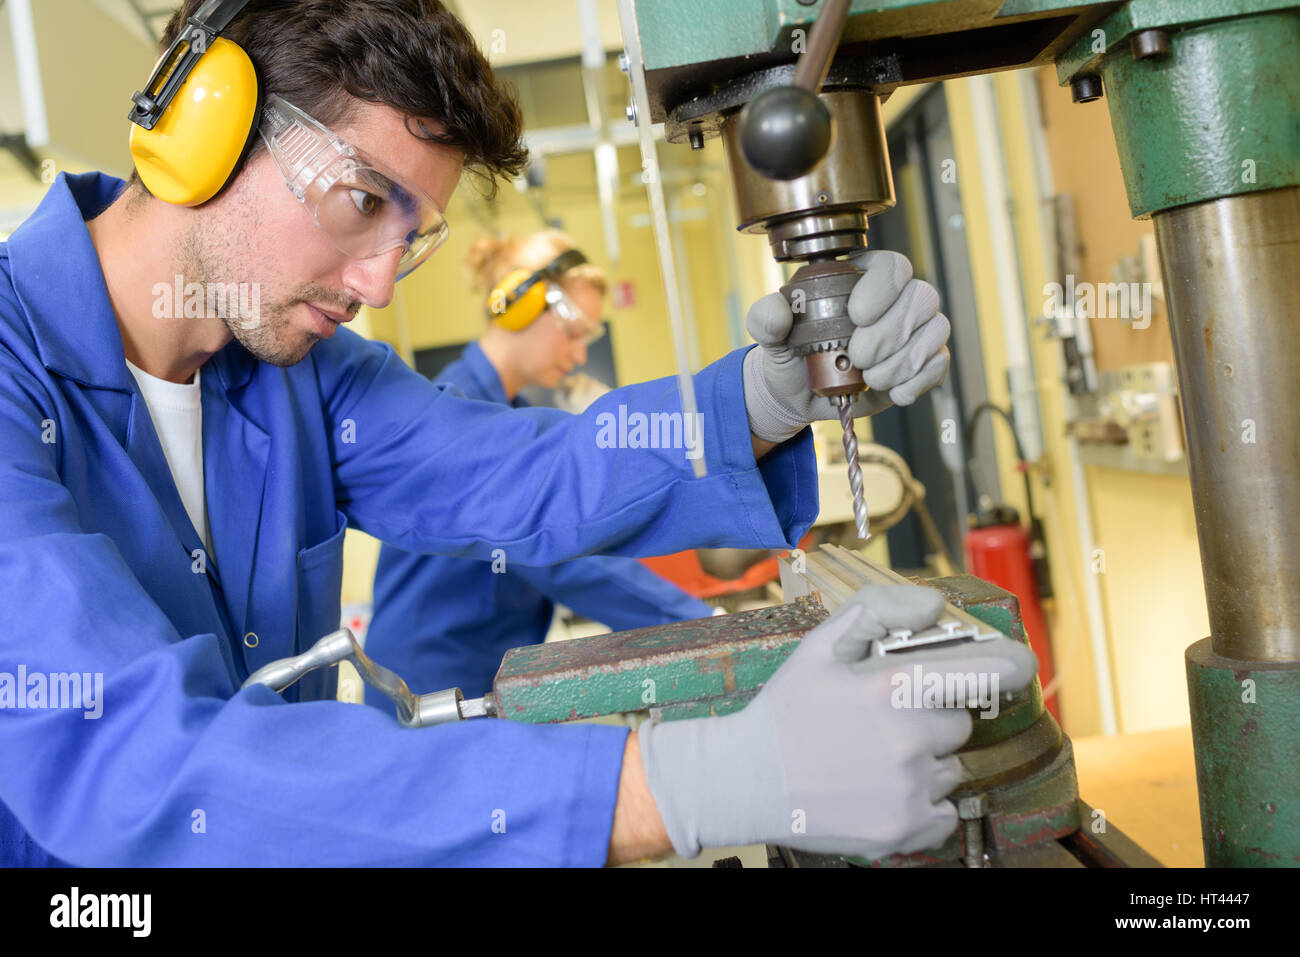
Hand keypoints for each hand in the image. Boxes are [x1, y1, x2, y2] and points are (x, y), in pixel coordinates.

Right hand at [637, 583, 1037, 859]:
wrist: (743, 782)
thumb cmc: (784, 710)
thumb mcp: (820, 645)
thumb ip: (879, 610)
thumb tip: (935, 604)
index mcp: (894, 687)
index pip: (987, 673)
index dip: (1011, 666)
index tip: (1020, 666)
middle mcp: (911, 738)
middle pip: (959, 724)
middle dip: (930, 720)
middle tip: (881, 724)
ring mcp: (910, 789)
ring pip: (950, 769)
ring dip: (924, 763)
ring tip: (871, 761)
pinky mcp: (905, 829)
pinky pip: (944, 813)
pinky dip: (922, 804)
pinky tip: (878, 792)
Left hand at [742, 250, 951, 443]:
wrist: (802, 396)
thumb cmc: (792, 354)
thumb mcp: (771, 335)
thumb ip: (766, 317)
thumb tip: (777, 311)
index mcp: (862, 278)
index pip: (893, 266)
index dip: (882, 288)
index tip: (856, 316)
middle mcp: (897, 298)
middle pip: (921, 297)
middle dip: (890, 334)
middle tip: (858, 358)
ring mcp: (916, 330)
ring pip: (936, 331)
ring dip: (902, 362)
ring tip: (869, 378)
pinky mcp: (924, 362)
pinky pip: (938, 365)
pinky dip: (914, 382)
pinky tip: (889, 391)